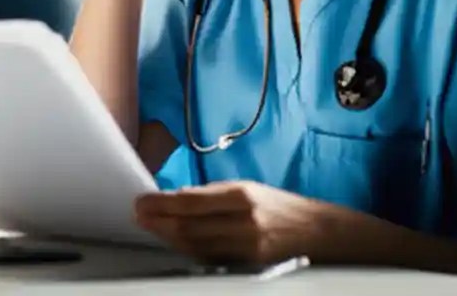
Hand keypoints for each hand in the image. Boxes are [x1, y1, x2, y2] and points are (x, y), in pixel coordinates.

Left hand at [134, 181, 325, 265]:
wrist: (317, 234)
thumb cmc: (282, 208)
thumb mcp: (249, 189)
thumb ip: (213, 193)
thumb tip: (178, 196)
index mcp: (242, 197)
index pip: (191, 202)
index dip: (161, 204)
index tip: (142, 202)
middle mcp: (242, 223)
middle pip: (188, 228)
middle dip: (158, 222)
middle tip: (139, 215)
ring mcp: (244, 249)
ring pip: (194, 247)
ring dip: (168, 237)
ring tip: (151, 227)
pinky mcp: (245, 267)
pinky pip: (208, 259)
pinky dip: (188, 251)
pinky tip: (176, 242)